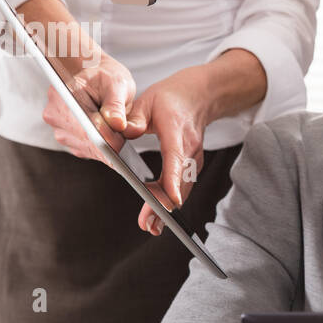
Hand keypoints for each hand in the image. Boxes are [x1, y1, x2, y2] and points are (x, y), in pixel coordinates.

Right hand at [41, 49, 138, 163]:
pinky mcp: (66, 137)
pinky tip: (112, 145)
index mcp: (65, 93)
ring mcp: (59, 126)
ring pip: (83, 146)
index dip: (100, 136)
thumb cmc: (107, 77)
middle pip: (81, 137)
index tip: (116, 146)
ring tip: (119, 141)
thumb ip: (116, 105)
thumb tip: (118, 124)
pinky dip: (99, 150)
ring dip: (102, 148)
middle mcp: (55, 111)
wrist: (101, 77)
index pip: (81, 121)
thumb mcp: (117, 85)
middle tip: (123, 145)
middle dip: (104, 143)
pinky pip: (84, 149)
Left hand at [130, 67, 211, 234]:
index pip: (176, 160)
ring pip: (182, 189)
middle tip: (148, 225)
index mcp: (177, 132)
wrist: (199, 96)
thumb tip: (124, 132)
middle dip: (164, 205)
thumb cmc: (170, 99)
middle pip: (179, 183)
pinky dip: (171, 200)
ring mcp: (193, 159)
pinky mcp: (191, 166)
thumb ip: (134, 118)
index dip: (172, 182)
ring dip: (167, 208)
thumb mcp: (147, 101)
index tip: (169, 203)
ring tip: (151, 226)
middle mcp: (190, 150)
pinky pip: (182, 186)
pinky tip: (158, 213)